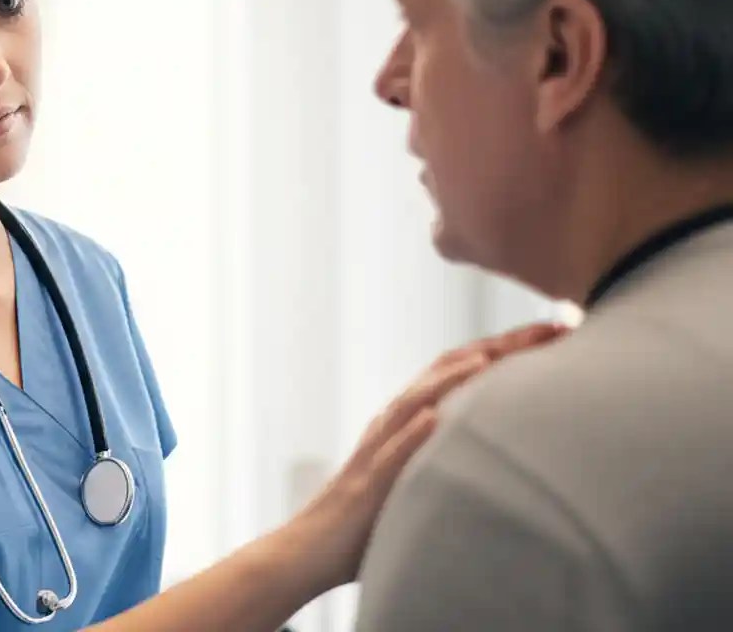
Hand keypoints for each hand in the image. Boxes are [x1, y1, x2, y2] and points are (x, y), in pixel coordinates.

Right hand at [292, 322, 567, 591]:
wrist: (313, 546)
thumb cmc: (372, 520)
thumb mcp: (422, 475)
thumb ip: (453, 454)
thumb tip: (510, 451)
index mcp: (412, 418)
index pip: (464, 370)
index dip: (510, 347)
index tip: (559, 331)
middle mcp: (395, 422)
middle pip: (447, 370)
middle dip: (499, 346)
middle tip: (553, 325)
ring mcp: (379, 449)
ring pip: (415, 401)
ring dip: (452, 378)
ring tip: (491, 358)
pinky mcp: (368, 483)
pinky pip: (390, 454)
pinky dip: (412, 434)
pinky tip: (434, 419)